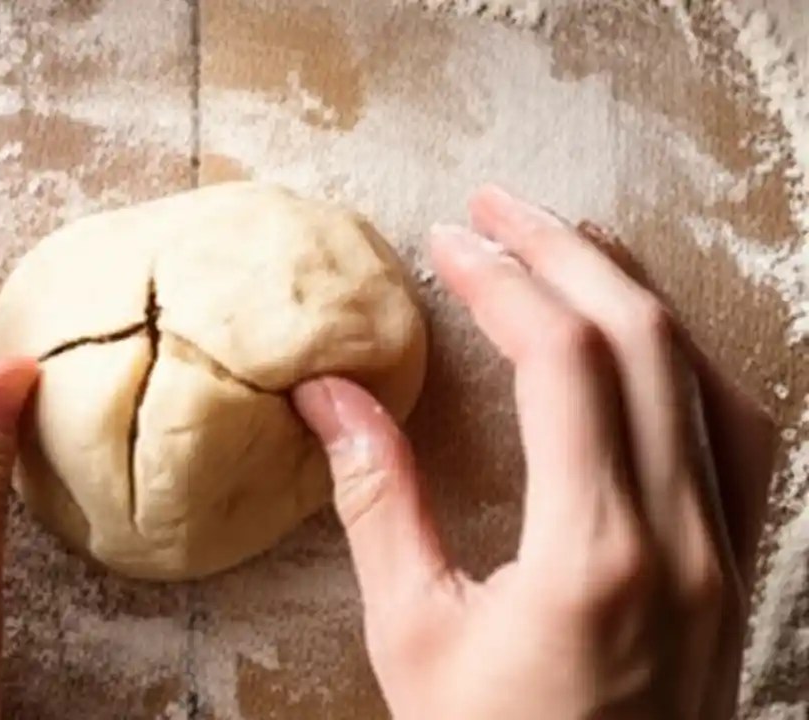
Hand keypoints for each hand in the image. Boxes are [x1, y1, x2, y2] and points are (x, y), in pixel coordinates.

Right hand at [294, 186, 774, 718]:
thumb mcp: (411, 635)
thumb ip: (376, 502)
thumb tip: (330, 396)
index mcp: (592, 553)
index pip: (564, 361)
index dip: (503, 279)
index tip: (448, 242)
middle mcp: (680, 538)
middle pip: (642, 340)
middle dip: (564, 251)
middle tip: (496, 207)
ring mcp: (723, 551)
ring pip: (701, 373)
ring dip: (629, 291)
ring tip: (562, 244)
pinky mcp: (734, 567)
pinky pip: (735, 431)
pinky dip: (685, 357)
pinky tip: (643, 339)